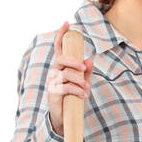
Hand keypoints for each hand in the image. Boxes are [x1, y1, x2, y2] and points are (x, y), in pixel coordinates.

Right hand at [46, 21, 93, 135]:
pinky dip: (77, 91)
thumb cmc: (73, 98)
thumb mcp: (83, 83)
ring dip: (79, 80)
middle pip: (61, 60)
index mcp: (61, 67)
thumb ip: (86, 72)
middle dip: (74, 62)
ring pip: (65, 74)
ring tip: (87, 87)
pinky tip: (83, 95)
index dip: (61, 35)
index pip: (59, 48)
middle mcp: (54, 72)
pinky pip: (66, 88)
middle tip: (84, 68)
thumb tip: (90, 60)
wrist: (64, 118)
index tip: (66, 23)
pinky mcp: (53, 93)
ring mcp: (52, 82)